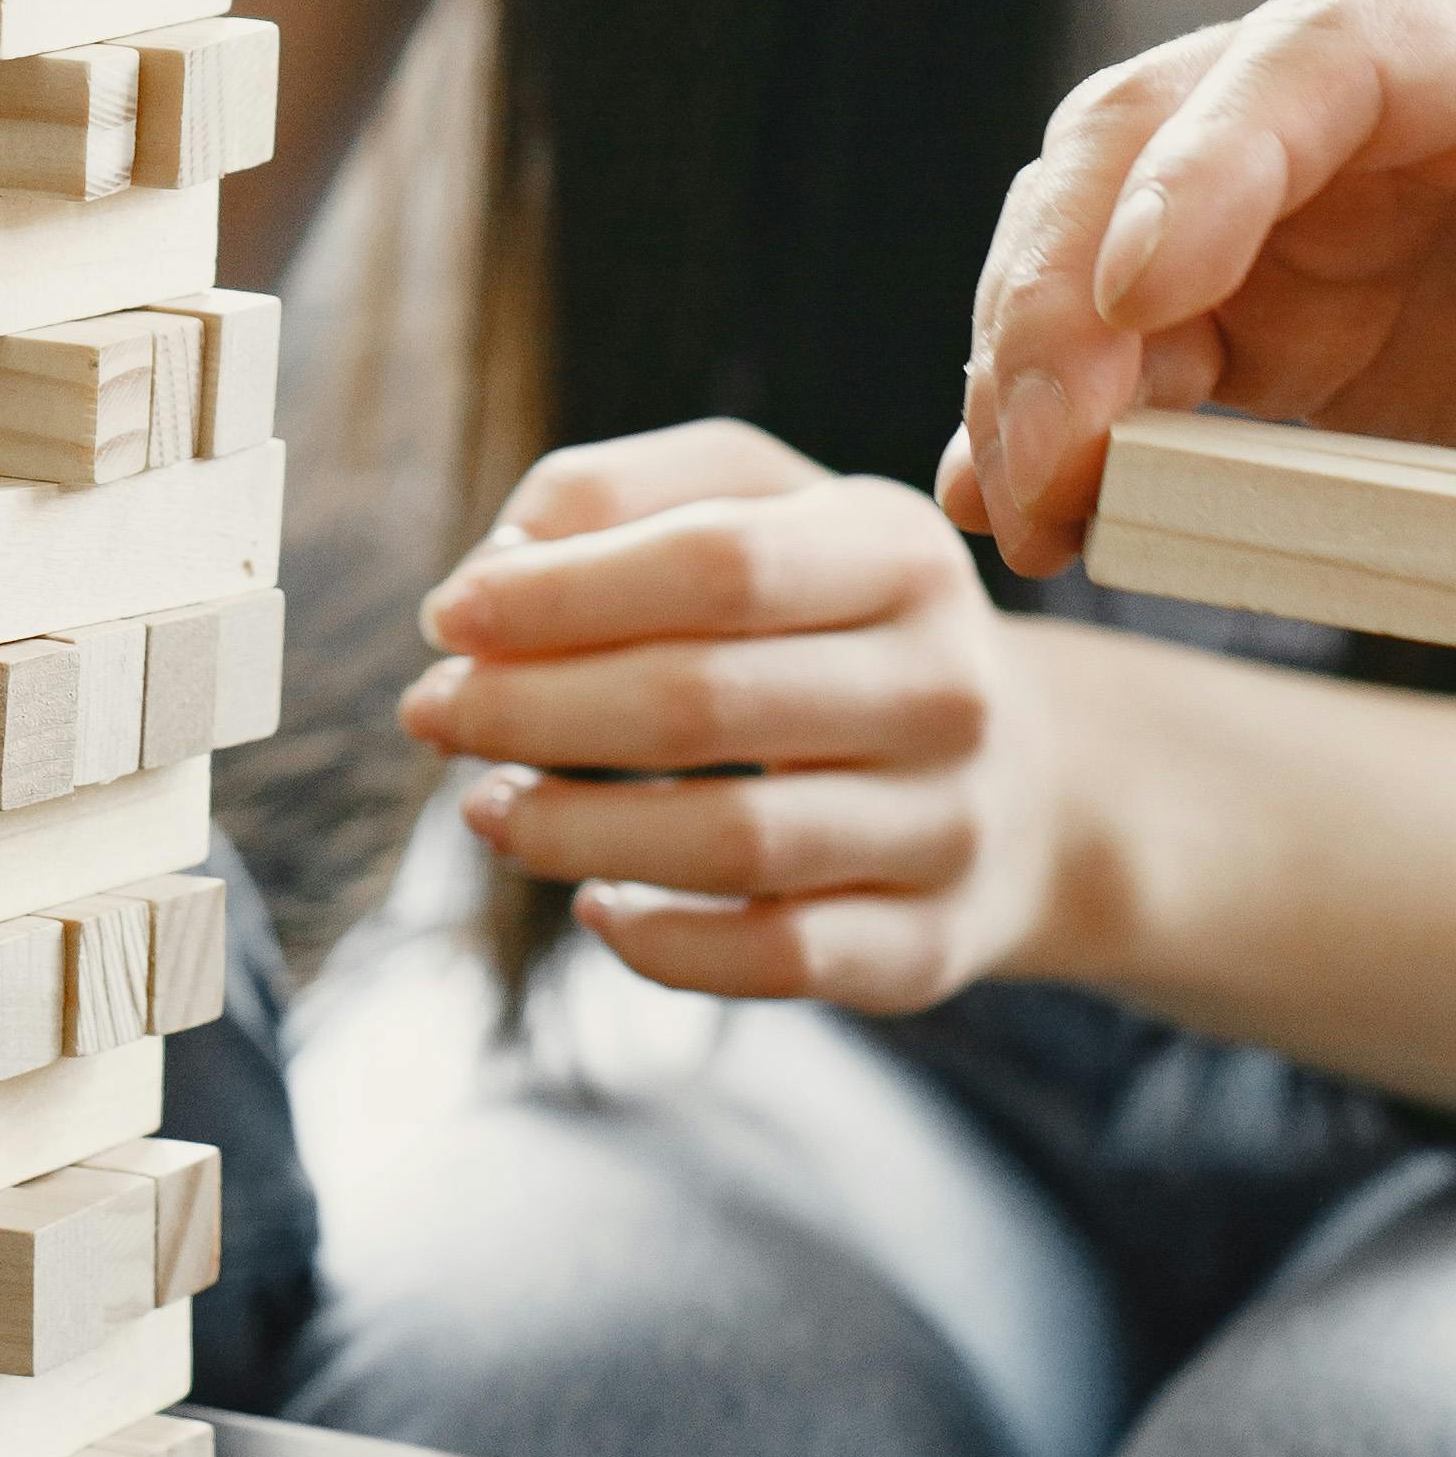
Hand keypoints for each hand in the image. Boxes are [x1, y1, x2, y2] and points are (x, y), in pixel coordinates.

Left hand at [400, 418, 1074, 1014]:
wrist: (1025, 779)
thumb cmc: (833, 615)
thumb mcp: (757, 505)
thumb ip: (617, 496)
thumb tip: (498, 567)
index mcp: (900, 551)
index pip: (714, 562)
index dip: (560, 593)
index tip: (448, 615)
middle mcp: (946, 688)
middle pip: (703, 704)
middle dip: (532, 709)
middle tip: (430, 712)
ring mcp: (946, 827)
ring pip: (730, 844)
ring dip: (571, 831)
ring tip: (483, 806)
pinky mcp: (926, 948)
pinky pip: (773, 960)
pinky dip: (660, 942)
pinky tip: (593, 904)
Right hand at [946, 0, 1455, 582]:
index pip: (1336, 46)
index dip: (1220, 154)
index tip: (1144, 294)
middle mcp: (1391, 87)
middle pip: (1160, 122)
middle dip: (1070, 282)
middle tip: (1044, 456)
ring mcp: (1315, 192)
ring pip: (1105, 224)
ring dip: (1036, 361)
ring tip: (1025, 507)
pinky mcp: (1279, 307)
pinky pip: (1128, 342)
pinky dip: (1059, 419)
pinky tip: (1018, 509)